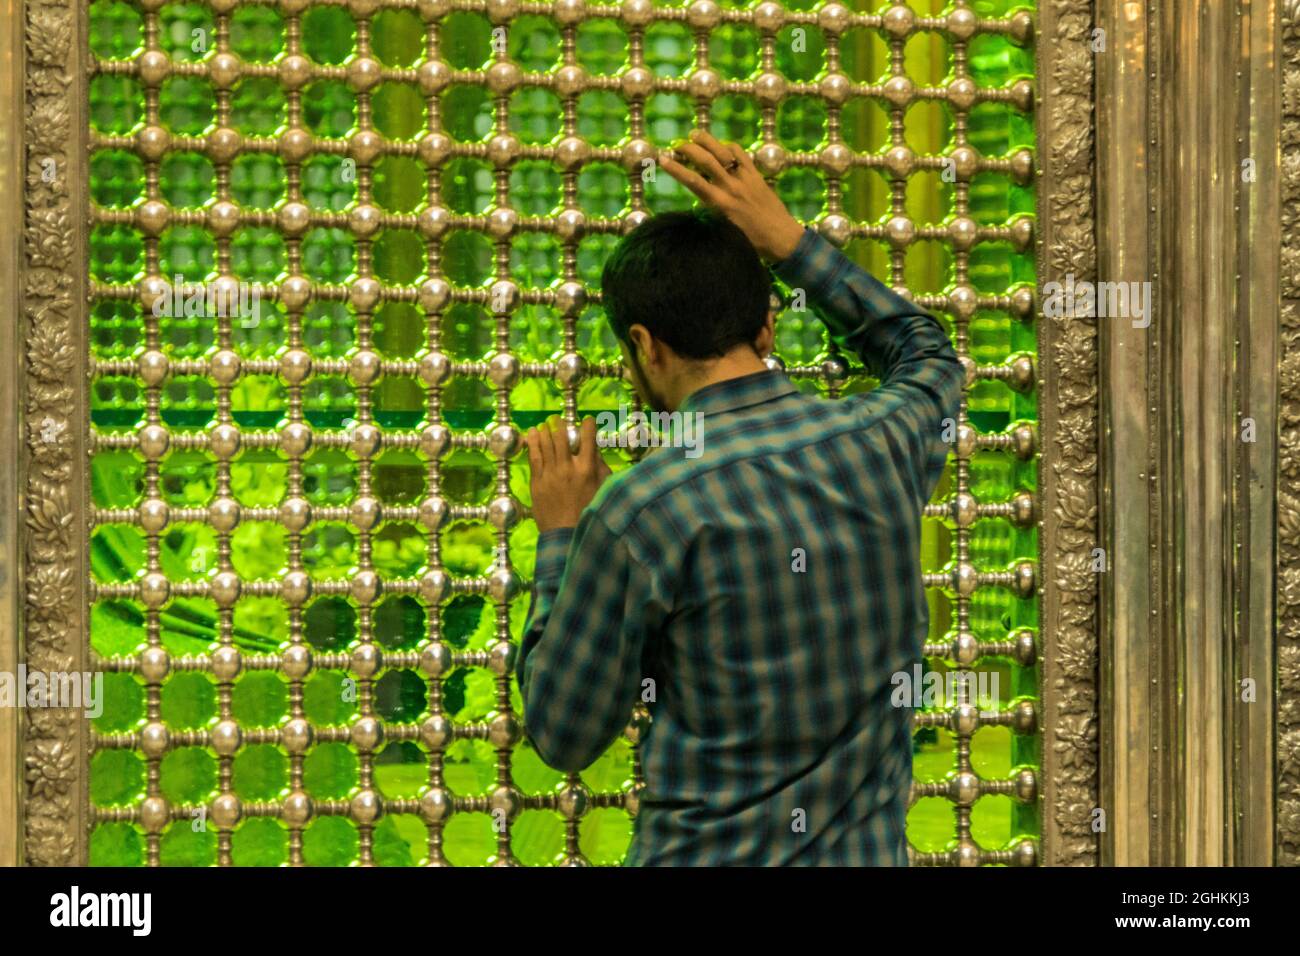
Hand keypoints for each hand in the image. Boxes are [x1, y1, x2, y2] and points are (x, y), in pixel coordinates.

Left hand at [525, 415, 611, 532]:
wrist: (566, 534)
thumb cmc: (588, 513)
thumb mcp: (603, 490)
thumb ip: (600, 469)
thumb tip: (595, 451)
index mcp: (587, 469)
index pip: (588, 439)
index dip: (588, 426)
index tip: (588, 420)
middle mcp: (568, 468)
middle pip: (562, 438)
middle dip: (561, 425)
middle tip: (559, 419)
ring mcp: (551, 474)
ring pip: (546, 445)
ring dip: (546, 431)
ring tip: (545, 424)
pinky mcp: (537, 482)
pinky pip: (534, 457)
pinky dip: (534, 443)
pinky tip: (533, 434)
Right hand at [659, 129, 804, 263]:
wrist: (782, 238)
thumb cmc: (752, 242)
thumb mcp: (726, 232)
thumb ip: (712, 213)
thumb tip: (700, 199)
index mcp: (721, 204)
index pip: (693, 182)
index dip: (676, 169)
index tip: (663, 160)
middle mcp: (731, 188)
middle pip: (706, 160)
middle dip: (689, 149)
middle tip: (677, 146)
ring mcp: (745, 178)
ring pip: (723, 152)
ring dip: (707, 140)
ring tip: (695, 134)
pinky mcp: (757, 175)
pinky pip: (741, 154)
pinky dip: (729, 147)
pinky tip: (721, 146)